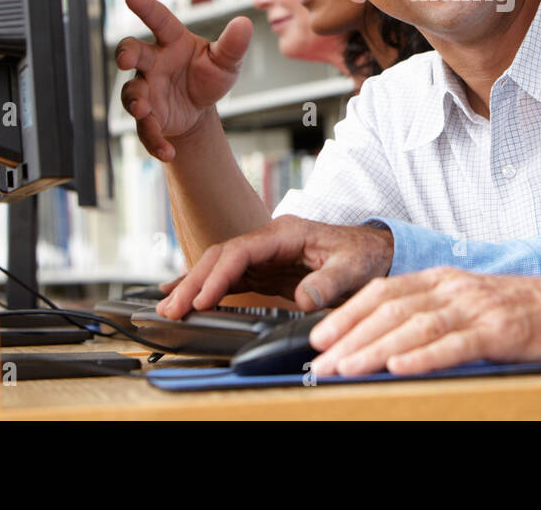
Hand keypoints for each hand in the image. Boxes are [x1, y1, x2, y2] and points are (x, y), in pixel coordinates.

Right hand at [115, 0, 251, 160]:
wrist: (201, 108)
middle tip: (124, 60)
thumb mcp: (226, 62)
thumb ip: (233, 45)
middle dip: (125, 54)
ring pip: (132, 92)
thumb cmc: (209, 74)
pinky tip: (167, 153)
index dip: (146, 9)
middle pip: (131, 52)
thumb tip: (245, 23)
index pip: (159, 21)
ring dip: (136, 101)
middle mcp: (153, 62)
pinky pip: (145, 129)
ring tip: (145, 111)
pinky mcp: (149, 117)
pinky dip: (154, 141)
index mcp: (172, 41)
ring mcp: (147, 89)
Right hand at [156, 216, 393, 317]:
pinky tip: (183, 296)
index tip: (204, 299)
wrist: (373, 253)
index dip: (220, 275)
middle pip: (222, 256)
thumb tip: (304, 300)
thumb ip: (328, 282)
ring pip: (219, 266)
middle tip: (172, 309)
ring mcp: (264, 254)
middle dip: (195, 282)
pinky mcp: (265, 270)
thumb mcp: (353, 269)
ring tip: (167, 308)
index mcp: (286, 232)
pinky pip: (228, 277)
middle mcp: (269, 240)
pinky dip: (205, 287)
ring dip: (193, 286)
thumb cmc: (364, 256)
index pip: (242, 250)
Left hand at [307, 269, 540, 376]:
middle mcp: (455, 287)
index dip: (347, 314)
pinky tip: (400, 369)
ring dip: (376, 349)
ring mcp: (478, 307)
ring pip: (416, 326)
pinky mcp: (501, 329)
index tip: (318, 337)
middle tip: (320, 363)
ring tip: (346, 369)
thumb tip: (380, 342)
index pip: (383, 292)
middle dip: (350, 337)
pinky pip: (456, 344)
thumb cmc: (524, 313)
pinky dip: (425, 357)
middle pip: (391, 309)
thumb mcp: (469, 306)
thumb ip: (431, 316)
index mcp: (443, 279)